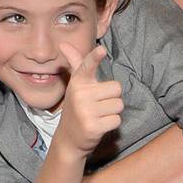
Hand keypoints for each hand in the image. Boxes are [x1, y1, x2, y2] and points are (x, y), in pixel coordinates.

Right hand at [56, 42, 123, 156]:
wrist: (69, 138)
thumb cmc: (77, 107)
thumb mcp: (76, 85)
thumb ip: (76, 63)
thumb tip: (64, 44)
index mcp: (78, 82)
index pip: (87, 66)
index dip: (95, 57)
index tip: (101, 49)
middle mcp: (80, 95)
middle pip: (117, 88)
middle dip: (111, 98)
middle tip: (97, 105)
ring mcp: (86, 111)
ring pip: (119, 105)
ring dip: (112, 111)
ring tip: (98, 115)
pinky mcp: (93, 127)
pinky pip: (117, 120)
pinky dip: (111, 123)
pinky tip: (99, 125)